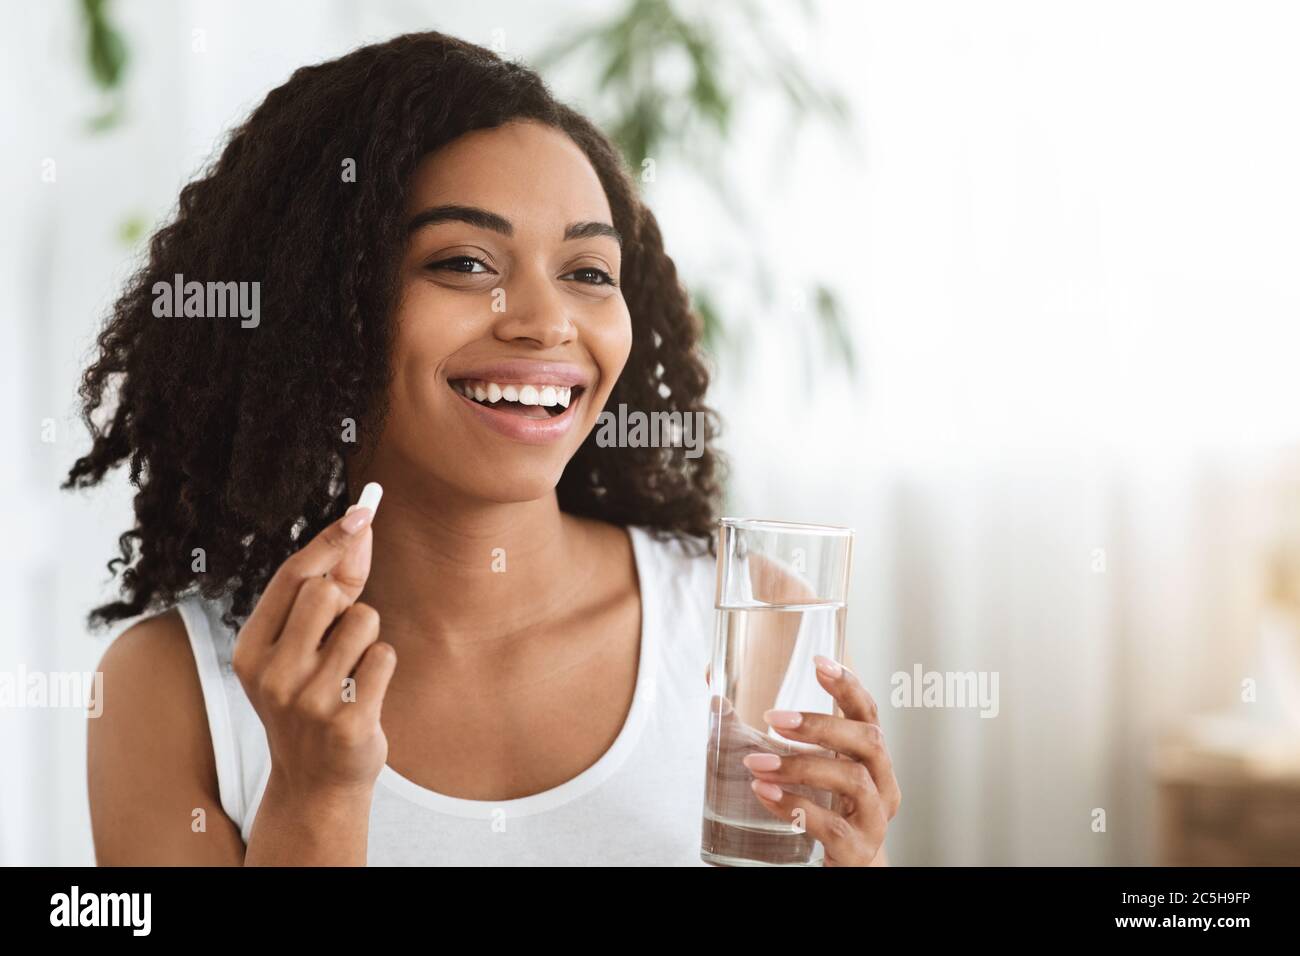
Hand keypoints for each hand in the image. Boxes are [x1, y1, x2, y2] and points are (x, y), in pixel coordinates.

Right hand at [232, 490, 396, 805]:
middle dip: (346, 602)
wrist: (315, 784)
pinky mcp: (348, 720)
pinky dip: (382, 666)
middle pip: (326, 592)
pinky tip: (364, 692)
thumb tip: (359, 528)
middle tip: (339, 637)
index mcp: (250, 650)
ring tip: (350, 671)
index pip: (290, 577)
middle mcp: (272, 674)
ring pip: (364, 620)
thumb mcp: (303, 648)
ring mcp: (308, 700)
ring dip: (368, 637)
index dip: (329, 540)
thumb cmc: (312, 700)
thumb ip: (331, 588)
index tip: (362, 512)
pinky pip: (384, 656)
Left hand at [741, 656, 900, 866]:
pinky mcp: (859, 850)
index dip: (848, 685)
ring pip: (852, 780)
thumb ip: (772, 733)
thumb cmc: (824, 810)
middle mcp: (883, 782)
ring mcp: (875, 819)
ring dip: (800, 766)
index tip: (819, 662)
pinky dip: (796, 806)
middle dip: (821, 725)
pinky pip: (832, 826)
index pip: (867, 711)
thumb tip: (715, 688)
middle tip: (773, 718)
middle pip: (869, 741)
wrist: (845, 869)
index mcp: (870, 756)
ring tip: (756, 764)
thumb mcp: (808, 769)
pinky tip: (765, 794)